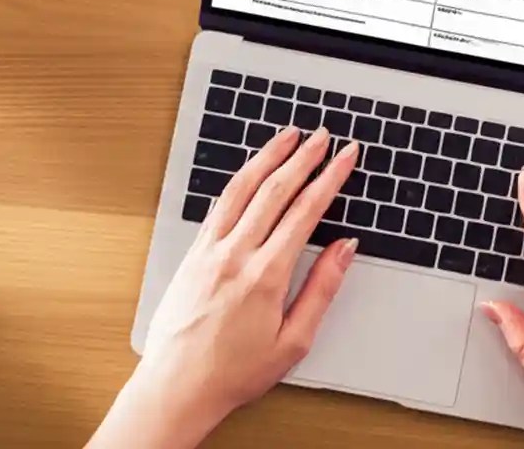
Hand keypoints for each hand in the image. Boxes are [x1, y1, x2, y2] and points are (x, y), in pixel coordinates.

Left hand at [87, 127, 359, 448]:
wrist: (177, 386)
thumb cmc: (234, 372)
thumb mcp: (294, 340)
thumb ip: (322, 288)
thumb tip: (344, 249)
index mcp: (265, 275)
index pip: (306, 210)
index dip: (330, 177)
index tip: (346, 156)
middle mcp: (235, 254)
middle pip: (275, 189)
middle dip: (303, 157)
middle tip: (323, 136)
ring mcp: (209, 250)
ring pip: (242, 188)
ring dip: (268, 157)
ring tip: (288, 136)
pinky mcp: (193, 254)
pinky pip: (219, 205)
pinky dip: (240, 181)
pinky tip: (251, 171)